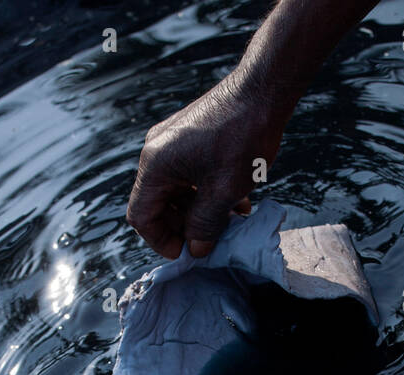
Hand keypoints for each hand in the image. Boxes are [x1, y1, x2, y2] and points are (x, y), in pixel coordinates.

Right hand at [126, 74, 286, 258]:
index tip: (187, 252)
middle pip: (158, 204)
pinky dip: (207, 193)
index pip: (141, 216)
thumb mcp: (223, 191)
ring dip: (199, 212)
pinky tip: (236, 202)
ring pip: (177, 192)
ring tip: (229, 221)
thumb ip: (205, 225)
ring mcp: (172, 143)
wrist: (262, 92)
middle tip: (212, 239)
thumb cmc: (242, 138)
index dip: (161, 240)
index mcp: (156, 165)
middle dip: (184, 227)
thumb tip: (196, 249)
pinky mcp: (189, 138)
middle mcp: (157, 152)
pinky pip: (190, 175)